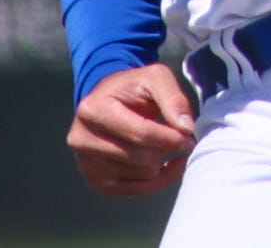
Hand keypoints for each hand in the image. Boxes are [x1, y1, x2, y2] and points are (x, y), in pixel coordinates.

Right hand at [66, 64, 197, 196]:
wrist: (109, 102)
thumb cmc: (132, 88)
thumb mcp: (155, 78)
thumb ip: (173, 98)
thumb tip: (187, 128)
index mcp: (92, 110)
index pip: (139, 133)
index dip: (169, 137)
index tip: (189, 135)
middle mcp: (82, 140)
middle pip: (141, 158)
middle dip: (167, 149)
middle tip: (182, 140)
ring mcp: (87, 165)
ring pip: (141, 176)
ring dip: (163, 163)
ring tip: (168, 146)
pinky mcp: (97, 182)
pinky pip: (137, 191)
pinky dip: (158, 180)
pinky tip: (165, 164)